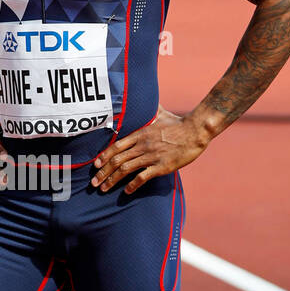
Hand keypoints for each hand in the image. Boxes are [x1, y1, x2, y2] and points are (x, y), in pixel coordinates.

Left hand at [92, 106, 209, 193]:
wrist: (196, 131)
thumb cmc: (179, 123)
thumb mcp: (160, 114)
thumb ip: (150, 111)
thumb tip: (147, 100)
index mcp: (140, 134)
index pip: (116, 146)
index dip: (104, 156)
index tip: (95, 165)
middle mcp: (142, 145)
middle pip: (116, 160)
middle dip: (103, 172)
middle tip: (94, 182)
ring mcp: (151, 156)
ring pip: (125, 170)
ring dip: (112, 180)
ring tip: (104, 189)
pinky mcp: (161, 166)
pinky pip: (142, 177)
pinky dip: (132, 185)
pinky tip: (126, 191)